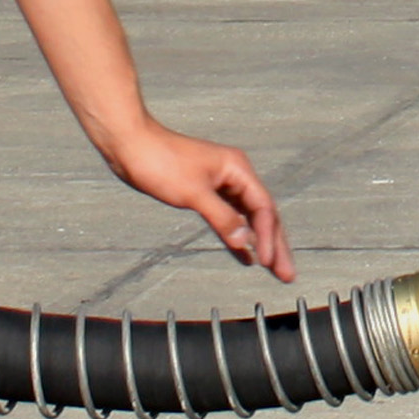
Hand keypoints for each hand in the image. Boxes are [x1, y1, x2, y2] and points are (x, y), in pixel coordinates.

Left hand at [102, 119, 294, 280]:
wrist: (130, 144)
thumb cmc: (159, 161)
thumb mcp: (192, 193)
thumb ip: (221, 217)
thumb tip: (245, 241)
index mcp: (237, 169)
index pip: (263, 207)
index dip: (268, 237)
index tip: (268, 263)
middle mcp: (234, 175)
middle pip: (263, 214)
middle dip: (275, 245)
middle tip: (287, 274)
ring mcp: (220, 184)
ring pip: (248, 218)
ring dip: (260, 243)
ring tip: (275, 268)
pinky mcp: (206, 192)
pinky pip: (230, 218)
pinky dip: (238, 236)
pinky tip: (245, 254)